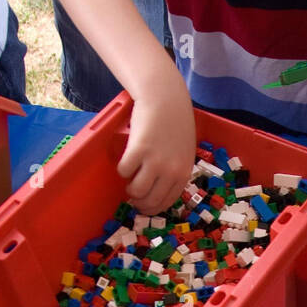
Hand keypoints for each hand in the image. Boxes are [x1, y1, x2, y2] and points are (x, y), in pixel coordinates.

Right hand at [119, 61, 196, 213]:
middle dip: (139, 202)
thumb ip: (175, 169)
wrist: (165, 99)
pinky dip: (122, 169)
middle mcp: (171, 171)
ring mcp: (155, 161)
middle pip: (150, 201)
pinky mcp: (138, 150)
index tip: (144, 206)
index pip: (166, 202)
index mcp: (184, 173)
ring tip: (129, 179)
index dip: (153, 208)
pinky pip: (124, 171)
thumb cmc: (175, 123)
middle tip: (132, 195)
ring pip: (136, 190)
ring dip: (130, 188)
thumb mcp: (184, 151)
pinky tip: (126, 160)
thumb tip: (160, 187)